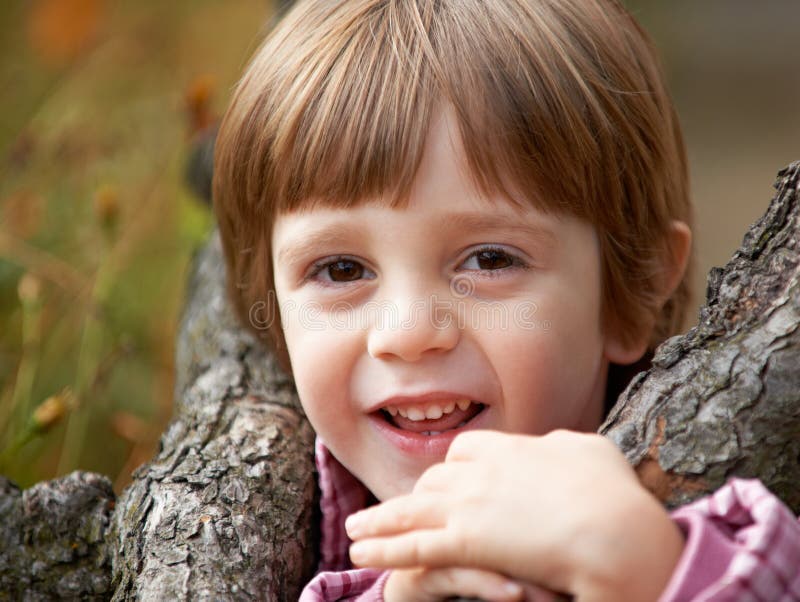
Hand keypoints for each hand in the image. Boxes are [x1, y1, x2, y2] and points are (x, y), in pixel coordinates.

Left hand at [347, 430, 683, 600]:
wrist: (614, 527)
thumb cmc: (612, 492)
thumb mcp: (590, 452)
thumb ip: (565, 446)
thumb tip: (557, 442)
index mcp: (511, 447)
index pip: (465, 451)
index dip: (453, 468)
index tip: (449, 481)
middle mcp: (482, 471)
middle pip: (434, 481)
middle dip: (415, 497)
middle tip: (398, 512)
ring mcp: (469, 505)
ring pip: (412, 510)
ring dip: (379, 521)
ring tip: (354, 530)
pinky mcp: (465, 541)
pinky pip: (414, 545)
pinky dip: (383, 549)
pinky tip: (360, 552)